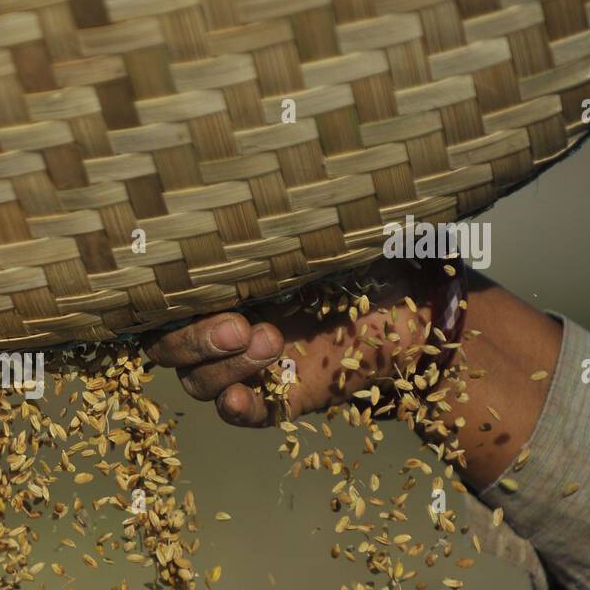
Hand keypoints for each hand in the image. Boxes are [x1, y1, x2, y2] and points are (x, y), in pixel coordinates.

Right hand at [144, 262, 563, 491]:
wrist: (425, 306)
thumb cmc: (366, 255)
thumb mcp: (318, 230)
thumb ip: (276, 222)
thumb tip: (242, 176)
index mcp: (221, 286)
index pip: (164, 303)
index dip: (168, 305)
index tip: (201, 290)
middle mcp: (223, 326)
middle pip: (168, 349)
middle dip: (194, 340)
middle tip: (241, 323)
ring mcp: (248, 367)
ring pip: (198, 381)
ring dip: (222, 368)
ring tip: (273, 344)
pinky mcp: (279, 399)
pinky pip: (240, 413)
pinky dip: (234, 408)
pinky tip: (239, 398)